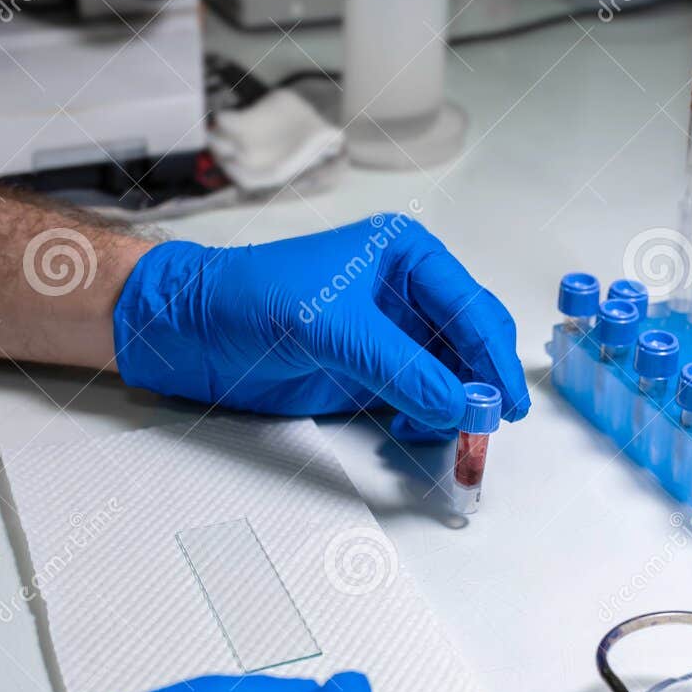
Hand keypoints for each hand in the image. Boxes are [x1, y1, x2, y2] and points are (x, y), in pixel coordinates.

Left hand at [112, 213, 530, 437]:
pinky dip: (428, 421)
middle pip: (472, 343)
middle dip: (481, 385)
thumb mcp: (328, 328)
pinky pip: (421, 400)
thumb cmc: (246, 299)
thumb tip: (458, 405)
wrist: (187, 331)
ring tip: (449, 435)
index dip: (494, 357)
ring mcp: (391, 336)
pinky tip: (414, 431)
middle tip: (486, 428)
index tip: (504, 403)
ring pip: (452, 376)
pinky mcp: (372, 374)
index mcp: (406, 255)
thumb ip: (398, 367)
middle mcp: (407, 293)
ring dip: (455, 409)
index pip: (471, 307)